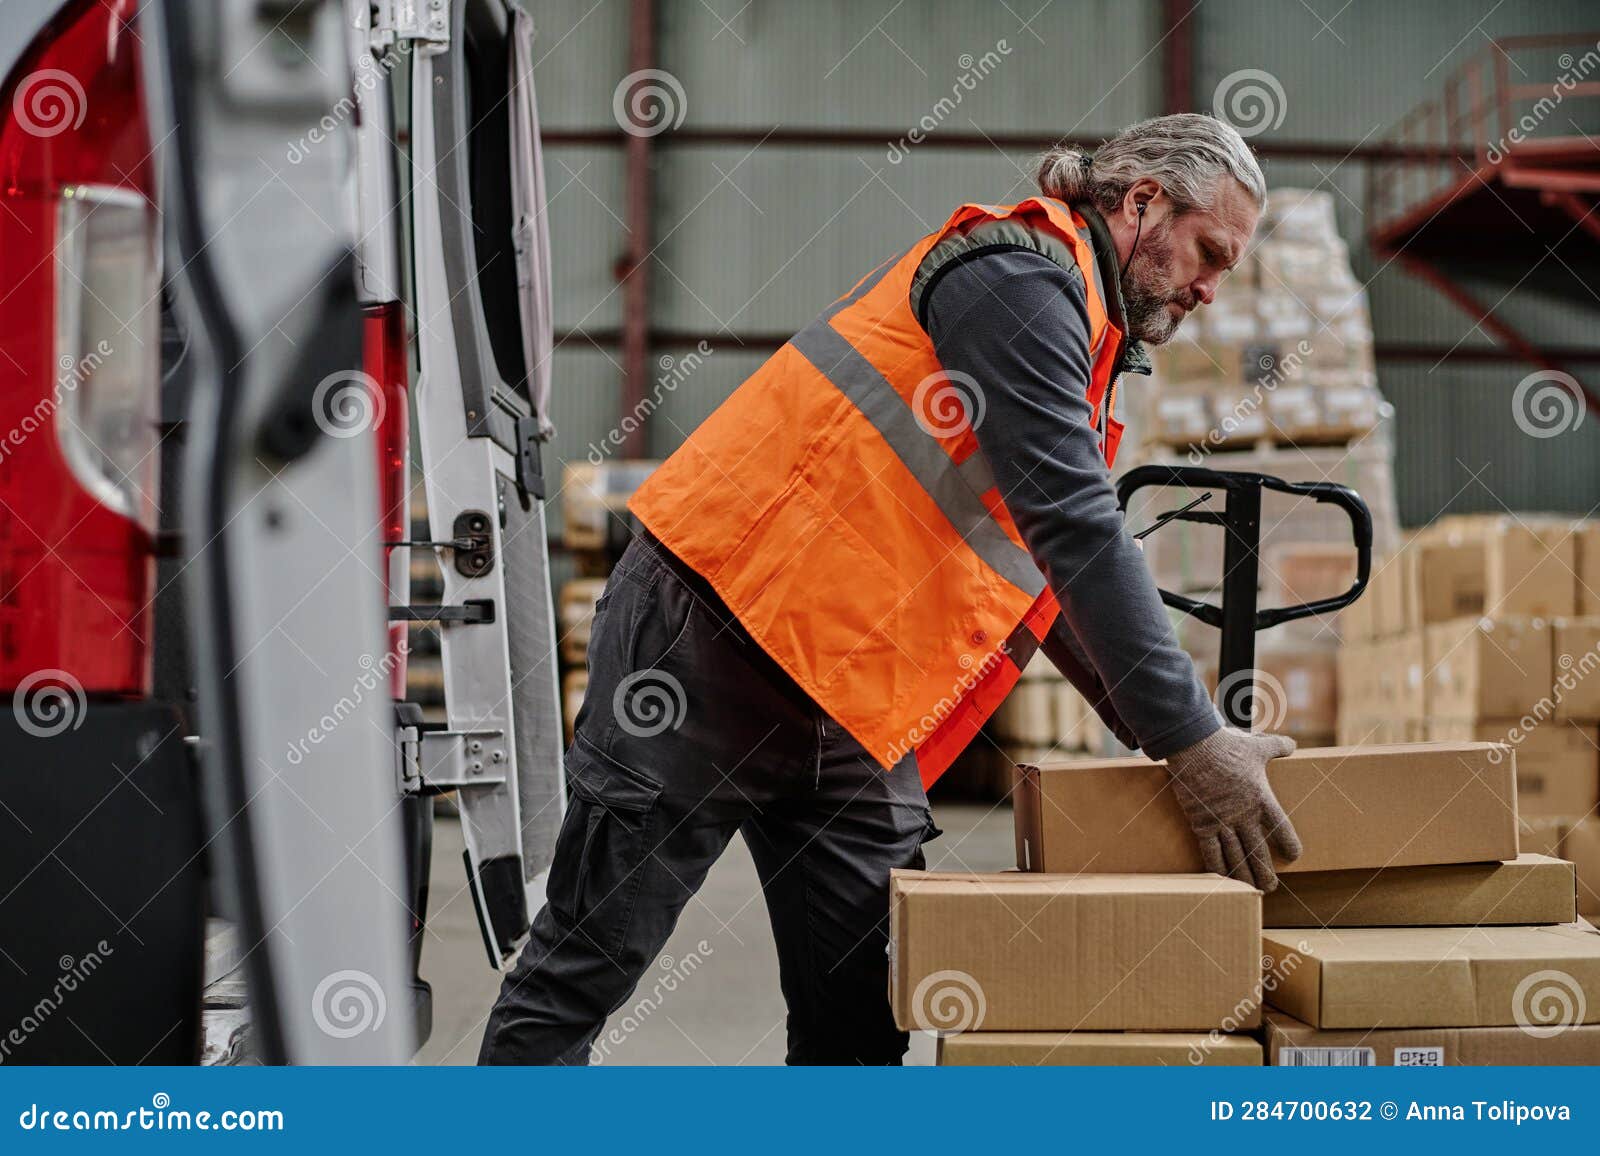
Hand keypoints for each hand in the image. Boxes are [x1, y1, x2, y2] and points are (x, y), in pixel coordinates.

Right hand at [1165, 726, 1301, 890]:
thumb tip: (1292, 745)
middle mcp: (1243, 815)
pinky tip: (1222, 877)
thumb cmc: (1227, 745)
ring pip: (1235, 856)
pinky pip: (1210, 851)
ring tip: (1251, 889)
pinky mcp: (1201, 823)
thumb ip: (1278, 747)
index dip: (1289, 845)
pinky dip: (1217, 866)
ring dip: (1243, 875)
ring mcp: (1221, 821)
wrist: (1194, 747)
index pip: (1281, 829)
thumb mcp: (1258, 746)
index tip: (1293, 856)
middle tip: (1270, 887)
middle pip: (1258, 851)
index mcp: (1262, 799)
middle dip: (1264, 872)